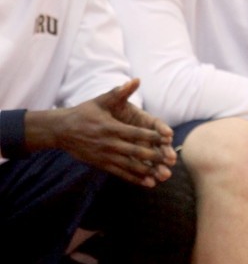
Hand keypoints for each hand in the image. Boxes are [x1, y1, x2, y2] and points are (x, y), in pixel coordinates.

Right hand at [31, 80, 176, 186]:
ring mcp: (104, 155)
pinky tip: (148, 183)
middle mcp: (109, 143)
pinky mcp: (101, 164)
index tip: (168, 138)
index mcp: (111, 127)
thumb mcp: (101, 100)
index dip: (152, 136)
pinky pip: (119, 172)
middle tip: (170, 160)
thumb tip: (135, 80)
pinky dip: (134, 178)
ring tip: (162, 176)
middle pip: (135, 151)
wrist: (60, 130)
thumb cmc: (84, 113)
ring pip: (129, 165)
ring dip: (146, 171)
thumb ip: (119, 92)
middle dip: (153, 156)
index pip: (136, 133)